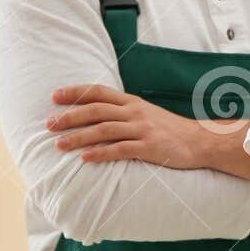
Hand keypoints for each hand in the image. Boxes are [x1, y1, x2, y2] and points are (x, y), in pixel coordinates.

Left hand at [46, 84, 205, 167]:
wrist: (201, 141)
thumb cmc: (171, 130)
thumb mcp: (147, 114)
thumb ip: (124, 112)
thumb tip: (97, 116)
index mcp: (132, 102)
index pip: (99, 92)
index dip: (75, 92)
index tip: (54, 96)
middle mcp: (135, 112)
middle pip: (96, 110)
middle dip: (70, 116)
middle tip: (49, 124)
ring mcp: (142, 129)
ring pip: (103, 130)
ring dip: (78, 137)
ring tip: (59, 144)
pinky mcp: (149, 148)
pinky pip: (120, 149)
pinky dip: (100, 153)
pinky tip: (85, 158)